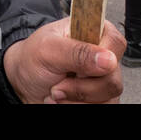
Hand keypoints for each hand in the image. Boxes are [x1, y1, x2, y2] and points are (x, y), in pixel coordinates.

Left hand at [2, 17, 124, 103]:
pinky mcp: (100, 98)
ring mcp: (103, 79)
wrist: (23, 82)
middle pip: (113, 79)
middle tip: (58, 84)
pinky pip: (103, 108)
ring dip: (77, 100)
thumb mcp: (48, 49)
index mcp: (94, 31)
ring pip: (109, 98)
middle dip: (81, 88)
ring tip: (56, 92)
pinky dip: (78, 108)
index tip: (78, 69)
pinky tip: (63, 101)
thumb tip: (108, 60)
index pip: (116, 43)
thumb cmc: (33, 58)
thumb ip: (78, 52)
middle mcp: (103, 55)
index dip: (100, 59)